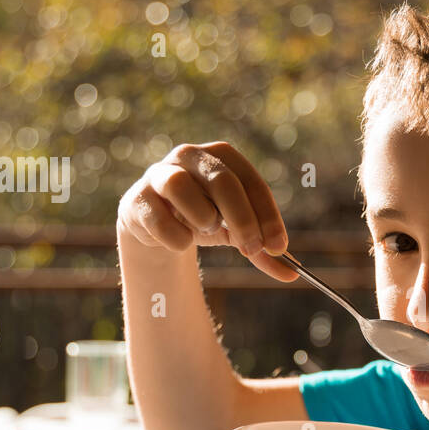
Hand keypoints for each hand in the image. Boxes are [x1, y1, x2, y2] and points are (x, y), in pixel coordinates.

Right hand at [117, 141, 297, 281]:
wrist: (156, 225)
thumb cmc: (204, 219)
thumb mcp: (236, 232)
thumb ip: (261, 251)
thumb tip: (292, 274)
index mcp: (222, 157)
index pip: (251, 182)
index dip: (268, 216)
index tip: (279, 247)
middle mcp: (190, 155)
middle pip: (222, 181)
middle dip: (242, 220)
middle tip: (252, 250)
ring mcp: (159, 173)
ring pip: (180, 186)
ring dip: (202, 216)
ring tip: (207, 231)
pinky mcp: (137, 198)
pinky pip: (157, 217)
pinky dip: (175, 236)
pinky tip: (181, 243)